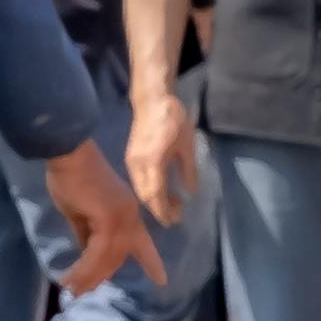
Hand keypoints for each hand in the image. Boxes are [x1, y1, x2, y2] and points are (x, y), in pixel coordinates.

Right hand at [39, 141, 154, 294]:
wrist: (68, 155)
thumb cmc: (71, 177)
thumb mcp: (79, 212)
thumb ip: (86, 231)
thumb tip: (85, 251)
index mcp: (127, 212)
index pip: (142, 242)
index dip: (150, 261)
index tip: (161, 280)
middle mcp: (130, 216)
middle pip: (122, 254)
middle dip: (103, 275)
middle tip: (83, 292)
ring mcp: (123, 217)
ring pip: (109, 257)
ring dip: (89, 276)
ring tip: (72, 290)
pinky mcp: (110, 219)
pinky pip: (98, 252)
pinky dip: (84, 267)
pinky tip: (71, 277)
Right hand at [125, 89, 202, 227]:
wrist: (152, 100)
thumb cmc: (173, 120)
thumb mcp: (187, 146)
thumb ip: (189, 171)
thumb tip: (191, 192)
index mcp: (152, 162)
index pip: (155, 195)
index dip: (163, 211)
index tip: (174, 221)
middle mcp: (137, 165)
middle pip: (145, 196)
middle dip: (159, 209)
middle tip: (176, 216)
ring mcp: (131, 161)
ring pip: (140, 189)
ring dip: (154, 200)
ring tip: (173, 203)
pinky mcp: (130, 157)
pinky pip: (138, 180)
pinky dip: (149, 190)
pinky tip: (162, 190)